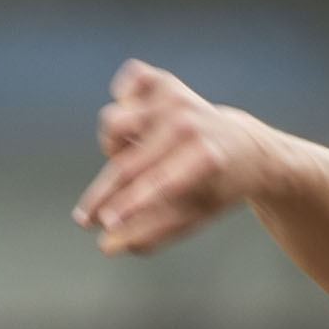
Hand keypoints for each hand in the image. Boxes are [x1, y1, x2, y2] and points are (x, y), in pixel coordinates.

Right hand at [72, 60, 271, 255]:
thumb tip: (107, 246)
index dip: (126, 206)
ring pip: (114, 123)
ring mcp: (175, 97)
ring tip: (133, 160)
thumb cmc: (215, 189)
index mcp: (205, 158)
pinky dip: (125, 100)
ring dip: (114, 147)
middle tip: (85, 219)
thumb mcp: (195, 216)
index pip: (155, 184)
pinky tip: (140, 121)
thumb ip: (153, 233)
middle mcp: (189, 123)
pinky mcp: (164, 81)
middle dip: (103, 194)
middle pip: (126, 161)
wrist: (243, 148)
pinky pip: (126, 84)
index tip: (103, 225)